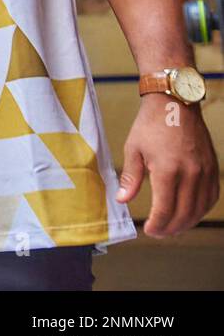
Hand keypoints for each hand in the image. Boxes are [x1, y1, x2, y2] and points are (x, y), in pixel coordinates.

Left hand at [118, 92, 218, 236]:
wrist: (175, 103)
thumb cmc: (150, 125)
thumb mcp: (133, 149)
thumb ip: (130, 178)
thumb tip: (122, 200)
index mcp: (168, 170)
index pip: (165, 209)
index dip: (157, 225)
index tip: (149, 230)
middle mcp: (191, 174)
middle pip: (184, 214)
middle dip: (171, 228)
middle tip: (159, 232)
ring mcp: (205, 171)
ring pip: (200, 208)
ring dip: (187, 222)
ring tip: (173, 226)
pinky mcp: (213, 168)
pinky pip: (211, 196)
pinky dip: (202, 209)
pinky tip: (191, 212)